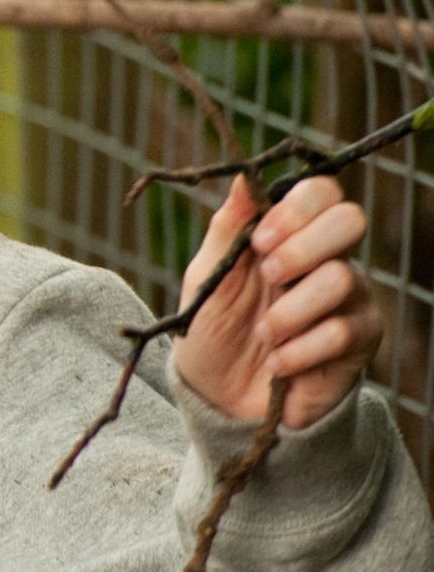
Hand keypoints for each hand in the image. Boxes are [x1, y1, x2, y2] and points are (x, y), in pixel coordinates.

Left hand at [172, 174, 381, 429]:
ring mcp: (351, 298)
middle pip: (349, 220)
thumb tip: (242, 174)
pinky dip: (297, 350)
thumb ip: (229, 228)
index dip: (297, 208)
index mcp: (289, 235)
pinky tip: (276, 364)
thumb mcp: (208, 276)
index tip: (261, 239)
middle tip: (267, 277)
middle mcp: (328, 258)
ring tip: (263, 334)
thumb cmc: (213, 329)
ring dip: (288, 311)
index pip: (322, 192)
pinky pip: (343, 331)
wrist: (221, 397)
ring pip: (342, 278)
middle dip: (301, 248)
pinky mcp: (361, 340)